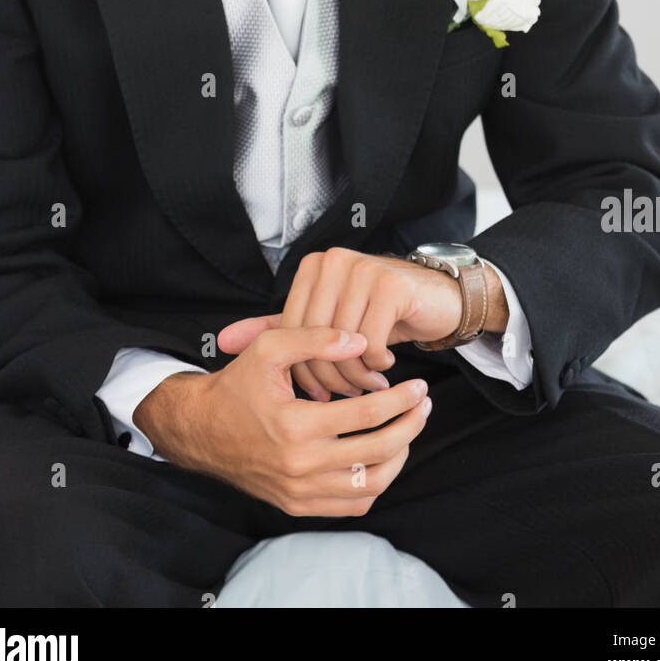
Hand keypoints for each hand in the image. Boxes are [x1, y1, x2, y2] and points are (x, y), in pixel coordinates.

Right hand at [133, 325, 431, 516]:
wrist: (201, 430)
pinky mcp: (298, 506)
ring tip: (408, 429)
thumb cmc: (237, 385)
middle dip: (410, 426)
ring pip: (371, 485)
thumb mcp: (268, 347)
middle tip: (424, 405)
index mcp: (295, 426)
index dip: (401, 399)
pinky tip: (382, 457)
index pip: (367, 415)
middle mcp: (300, 466)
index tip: (419, 386)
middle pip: (378, 451)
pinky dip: (375, 484)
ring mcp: (300, 492)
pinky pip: (352, 506)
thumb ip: (315, 338)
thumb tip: (360, 341)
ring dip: (400, 457)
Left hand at [219, 246, 482, 399]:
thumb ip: (277, 330)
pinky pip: (371, 341)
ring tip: (369, 386)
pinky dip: (377, 364)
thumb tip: (223, 341)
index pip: (291, 332)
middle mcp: (333, 262)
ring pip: (342, 344)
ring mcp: (362, 268)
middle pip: (314, 339)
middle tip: (346, 398)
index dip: (302, 371)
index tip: (318, 394)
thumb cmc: (377, 314)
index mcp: (312, 268)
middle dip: (329, 378)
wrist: (436, 299)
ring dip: (355, 377)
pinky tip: (386, 365)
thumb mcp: (325, 320)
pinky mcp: (390, 284)